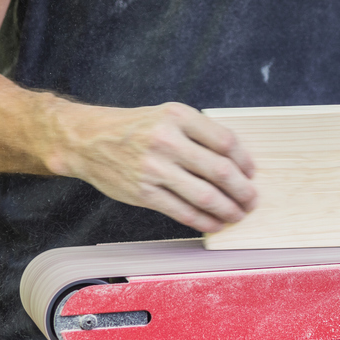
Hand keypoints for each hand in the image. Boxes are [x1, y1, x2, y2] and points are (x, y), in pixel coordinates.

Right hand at [47, 101, 257, 232]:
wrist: (89, 141)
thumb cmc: (134, 129)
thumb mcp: (167, 116)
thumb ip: (198, 133)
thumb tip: (235, 162)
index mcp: (178, 117)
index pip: (225, 141)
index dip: (245, 161)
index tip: (250, 173)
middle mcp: (167, 141)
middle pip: (220, 171)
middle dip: (242, 190)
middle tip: (251, 200)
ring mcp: (155, 168)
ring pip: (204, 195)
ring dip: (227, 209)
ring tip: (237, 215)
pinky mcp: (144, 192)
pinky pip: (182, 211)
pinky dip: (203, 221)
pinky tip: (214, 223)